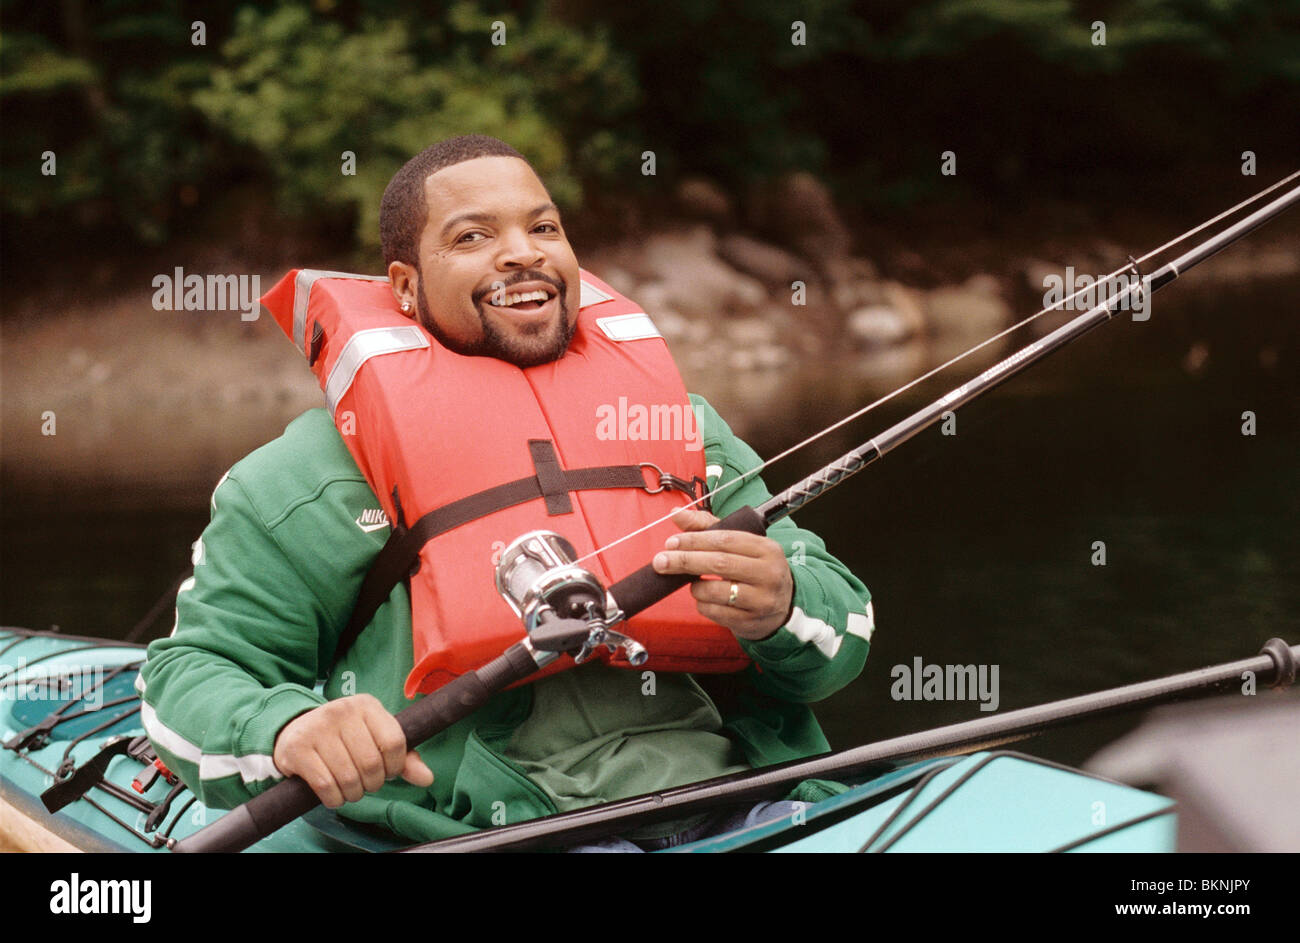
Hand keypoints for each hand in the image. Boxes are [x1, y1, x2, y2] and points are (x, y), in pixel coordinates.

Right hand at [272, 694, 434, 807]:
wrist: (295, 732)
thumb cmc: (344, 738)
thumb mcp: (374, 738)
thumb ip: (404, 758)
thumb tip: (427, 778)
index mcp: (367, 705)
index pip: (394, 742)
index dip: (395, 766)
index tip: (387, 772)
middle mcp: (342, 711)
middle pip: (371, 764)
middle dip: (372, 784)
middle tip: (365, 783)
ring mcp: (317, 728)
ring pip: (348, 778)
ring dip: (353, 794)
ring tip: (350, 789)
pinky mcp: (297, 748)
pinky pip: (325, 786)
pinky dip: (334, 798)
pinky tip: (333, 794)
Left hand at [651, 508, 794, 640]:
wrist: (782, 605)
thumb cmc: (754, 568)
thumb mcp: (740, 544)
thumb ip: (707, 527)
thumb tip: (675, 513)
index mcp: (767, 548)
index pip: (725, 540)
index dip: (694, 540)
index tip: (671, 542)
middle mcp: (768, 573)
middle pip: (719, 564)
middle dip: (685, 561)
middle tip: (661, 561)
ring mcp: (762, 600)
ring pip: (716, 591)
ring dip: (695, 587)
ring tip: (693, 583)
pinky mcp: (751, 621)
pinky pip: (716, 613)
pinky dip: (702, 604)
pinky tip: (705, 598)